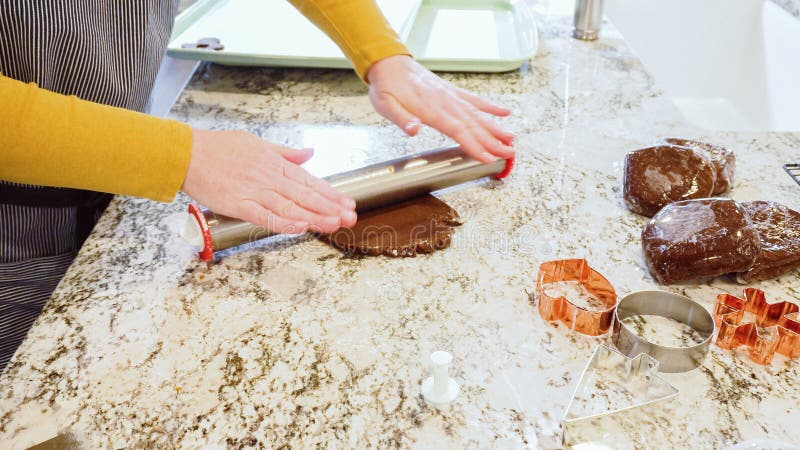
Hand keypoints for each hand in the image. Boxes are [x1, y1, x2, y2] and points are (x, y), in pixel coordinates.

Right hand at [182, 129, 355, 233]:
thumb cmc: (218, 147)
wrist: (187, 153)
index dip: (330, 193)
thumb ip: (285, 152)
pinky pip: (264, 216)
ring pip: (290, 206)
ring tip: (334, 224)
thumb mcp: (257, 142)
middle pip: (305, 195)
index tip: (348, 203)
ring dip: (314, 216)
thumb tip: (309, 153)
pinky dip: (283, 222)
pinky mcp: (238, 204)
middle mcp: (269, 177)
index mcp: (274, 163)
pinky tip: (300, 227)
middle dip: (330, 207)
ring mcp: (254, 191)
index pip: (309, 181)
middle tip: (350, 217)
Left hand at [366, 55, 514, 162]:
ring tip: (512, 140)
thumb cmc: (386, 86)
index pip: (458, 130)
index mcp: (431, 109)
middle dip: (493, 141)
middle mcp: (445, 102)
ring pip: (478, 114)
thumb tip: (414, 130)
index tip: (488, 157)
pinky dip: (490, 106)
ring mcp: (451, 96)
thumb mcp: (385, 105)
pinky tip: (505, 113)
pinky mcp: (451, 91)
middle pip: (474, 125)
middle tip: (509, 154)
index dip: (475, 145)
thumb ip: (401, 118)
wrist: (388, 63)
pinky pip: (474, 100)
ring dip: (495, 128)